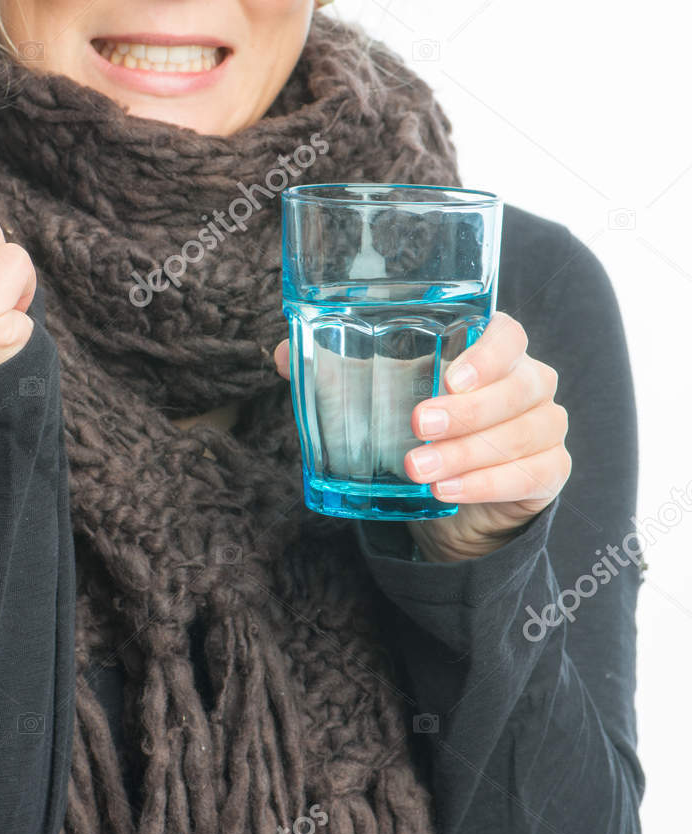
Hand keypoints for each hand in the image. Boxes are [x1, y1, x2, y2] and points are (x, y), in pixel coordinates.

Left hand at [272, 310, 570, 562]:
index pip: (509, 335)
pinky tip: (448, 491)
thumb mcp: (376, 399)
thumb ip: (334, 372)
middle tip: (418, 426)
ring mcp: (545, 427)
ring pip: (525, 432)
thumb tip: (284, 355)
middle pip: (521, 385)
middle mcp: (529, 382)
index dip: (488, 352)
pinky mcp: (549, 472)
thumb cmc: (415, 429)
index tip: (449, 375)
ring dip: (469, 452)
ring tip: (419, 469)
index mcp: (492, 352)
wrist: (447, 498)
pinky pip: (530, 474)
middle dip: (469, 409)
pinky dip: (487, 484)